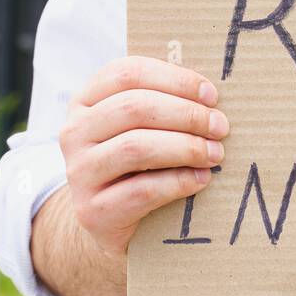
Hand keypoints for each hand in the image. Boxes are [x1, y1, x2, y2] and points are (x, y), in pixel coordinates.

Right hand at [58, 55, 227, 256]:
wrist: (107, 222)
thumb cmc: (136, 164)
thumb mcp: (140, 128)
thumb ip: (163, 104)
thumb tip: (210, 95)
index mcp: (85, 100)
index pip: (127, 73)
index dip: (175, 79)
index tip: (211, 95)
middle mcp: (74, 132)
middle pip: (135, 108)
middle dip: (187, 115)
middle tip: (220, 127)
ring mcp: (79, 172)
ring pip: (136, 147)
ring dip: (186, 147)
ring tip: (215, 154)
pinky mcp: (93, 210)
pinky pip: (142, 190)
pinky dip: (179, 182)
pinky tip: (201, 178)